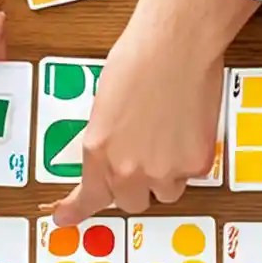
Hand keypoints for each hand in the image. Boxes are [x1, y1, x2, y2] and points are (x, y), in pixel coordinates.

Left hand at [50, 0, 256, 224]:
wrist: (178, 44)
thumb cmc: (139, 60)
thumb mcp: (104, 107)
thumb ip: (106, 142)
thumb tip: (112, 157)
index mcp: (98, 152)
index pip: (88, 197)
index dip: (76, 211)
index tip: (65, 218)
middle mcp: (128, 169)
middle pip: (131, 202)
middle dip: (136, 185)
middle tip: (143, 158)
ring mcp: (164, 171)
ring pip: (166, 192)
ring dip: (165, 174)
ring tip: (168, 135)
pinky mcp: (195, 164)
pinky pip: (192, 175)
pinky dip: (190, 158)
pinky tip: (187, 128)